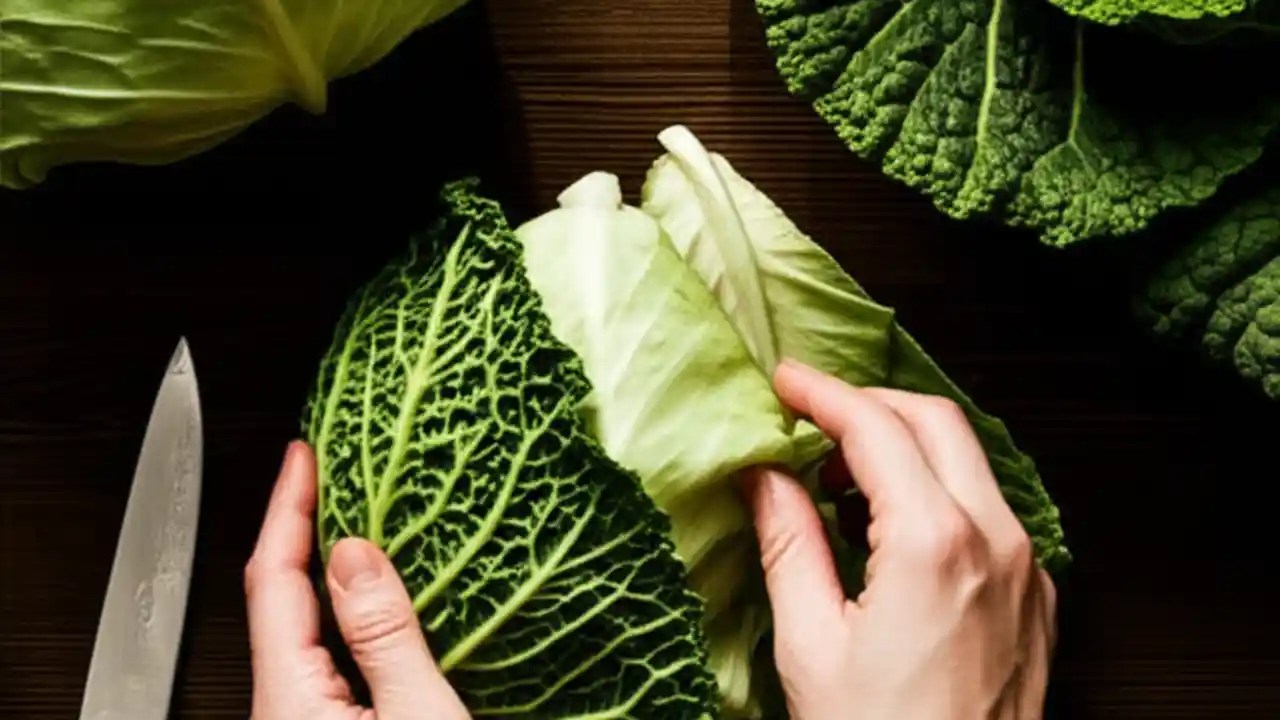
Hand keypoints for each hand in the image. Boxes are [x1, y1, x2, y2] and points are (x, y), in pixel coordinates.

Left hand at [245, 441, 471, 719]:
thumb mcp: (419, 714)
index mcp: (290, 699)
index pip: (273, 579)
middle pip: (280, 598)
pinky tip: (385, 601)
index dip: (287, 508)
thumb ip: (386, 637)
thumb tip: (358, 556)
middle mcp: (285, 709)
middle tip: (328, 473)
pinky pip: (333, 657)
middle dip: (302, 527)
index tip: (304, 454)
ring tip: (358, 522)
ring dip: (330, 570)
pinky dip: (352, 612)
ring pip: (308, 628)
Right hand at [746, 362, 1056, 719]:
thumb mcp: (810, 644)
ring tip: (838, 484)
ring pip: (968, 461)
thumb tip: (763, 475)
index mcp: (933, 544)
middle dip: (867, 405)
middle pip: (934, 421)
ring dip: (903, 448)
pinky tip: (890, 531)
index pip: (874, 428)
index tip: (783, 381)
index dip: (821, 393)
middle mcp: (994, 541)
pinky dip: (937, 492)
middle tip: (808, 419)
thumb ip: (787, 542)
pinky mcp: (1035, 598)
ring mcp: (1025, 569)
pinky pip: (989, 511)